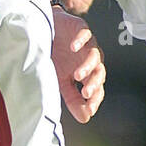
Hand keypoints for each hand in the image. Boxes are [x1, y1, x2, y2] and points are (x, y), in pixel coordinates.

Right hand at [51, 7, 105, 121]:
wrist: (46, 30)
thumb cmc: (55, 55)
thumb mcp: (61, 81)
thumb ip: (73, 99)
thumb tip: (85, 118)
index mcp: (87, 73)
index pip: (97, 88)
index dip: (95, 99)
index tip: (89, 109)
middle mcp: (90, 59)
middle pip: (99, 72)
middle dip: (94, 84)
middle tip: (85, 94)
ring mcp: (86, 44)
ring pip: (94, 54)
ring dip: (88, 66)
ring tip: (77, 75)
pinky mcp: (80, 27)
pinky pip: (85, 34)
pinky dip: (80, 40)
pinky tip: (73, 48)